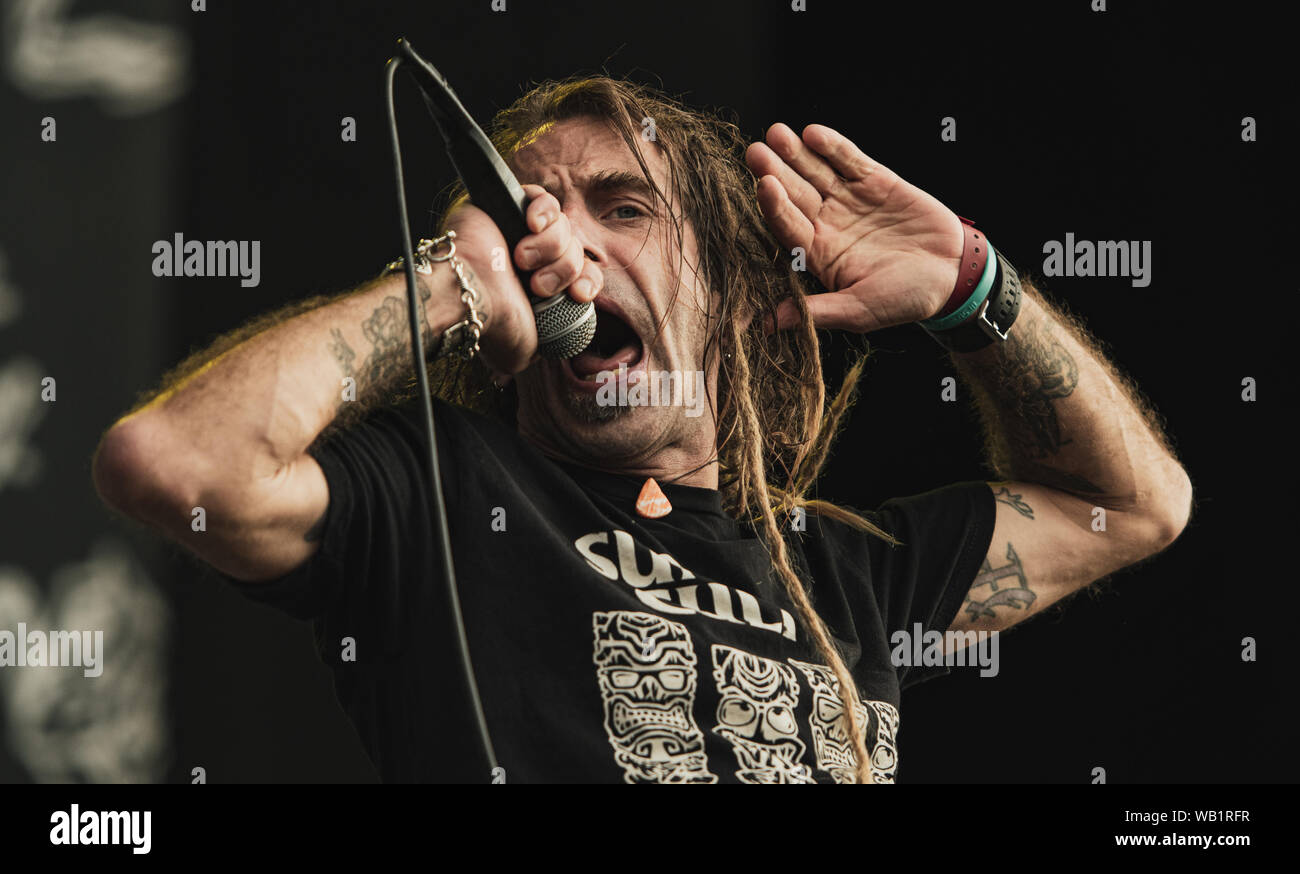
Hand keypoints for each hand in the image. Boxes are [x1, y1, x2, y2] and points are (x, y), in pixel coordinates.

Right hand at [444, 184, 602, 374]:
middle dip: (564, 269)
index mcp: (541, 287)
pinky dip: (544, 211)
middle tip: (537, 285)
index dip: (588, 282)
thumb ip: (541, 346)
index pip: (583, 275)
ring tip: (522, 260)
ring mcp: (519, 230)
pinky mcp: (506, 205)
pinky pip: (543, 198)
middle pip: (575, 250)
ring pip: (563, 228)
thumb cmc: (492, 323)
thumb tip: (550, 348)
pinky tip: (532, 225)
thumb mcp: (523, 351)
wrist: (468, 295)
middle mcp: (533, 259)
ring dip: (550, 247)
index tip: (578, 294)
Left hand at [746, 123, 965, 332]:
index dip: (775, 207)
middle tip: (756, 152)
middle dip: (775, 173)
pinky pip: (849, 160)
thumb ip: (816, 311)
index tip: (764, 187)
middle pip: (794, 195)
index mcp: (818, 255)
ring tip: (777, 134)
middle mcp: (827, 224)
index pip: (788, 227)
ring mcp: (849, 200)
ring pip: (816, 173)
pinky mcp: (874, 181)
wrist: (954, 274)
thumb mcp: (859, 310)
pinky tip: (813, 133)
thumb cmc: (906, 299)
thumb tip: (767, 326)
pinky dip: (833, 147)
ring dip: (796, 154)